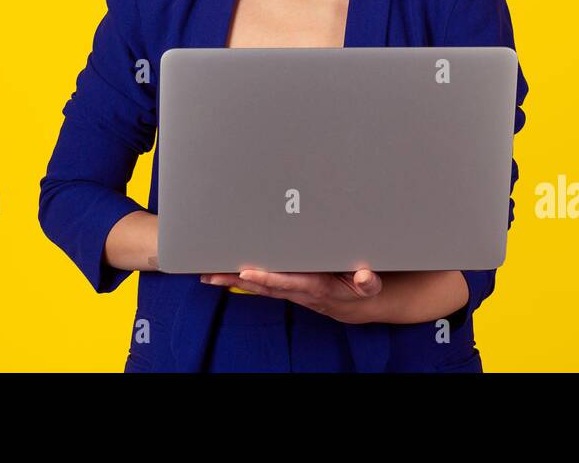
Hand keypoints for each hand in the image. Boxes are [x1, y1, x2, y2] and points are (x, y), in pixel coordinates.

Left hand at [200, 268, 383, 323]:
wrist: (357, 305)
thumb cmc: (361, 289)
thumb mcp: (370, 286)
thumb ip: (367, 281)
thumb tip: (364, 276)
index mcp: (316, 288)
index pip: (286, 282)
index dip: (267, 278)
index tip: (247, 273)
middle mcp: (298, 291)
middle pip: (263, 286)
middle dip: (236, 280)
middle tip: (211, 274)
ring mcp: (290, 290)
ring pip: (257, 286)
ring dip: (232, 280)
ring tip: (208, 274)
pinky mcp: (287, 287)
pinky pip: (260, 284)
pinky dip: (241, 279)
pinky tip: (225, 274)